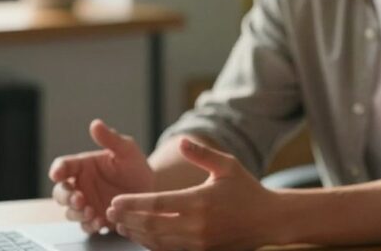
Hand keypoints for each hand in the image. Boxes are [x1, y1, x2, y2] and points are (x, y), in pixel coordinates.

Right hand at [48, 119, 154, 233]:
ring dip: (77, 213)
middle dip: (66, 196)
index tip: (58, 174)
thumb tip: (95, 124)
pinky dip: (90, 225)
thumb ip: (110, 139)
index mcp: (83, 166)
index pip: (63, 166)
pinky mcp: (95, 219)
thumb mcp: (127, 149)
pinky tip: (99, 222)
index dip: (57, 170)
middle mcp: (80, 186)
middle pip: (60, 192)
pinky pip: (86, 225)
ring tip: (90, 212)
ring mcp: (86, 204)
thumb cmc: (135, 165)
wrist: (151, 188)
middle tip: (78, 199)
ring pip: (71, 211)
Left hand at [107, 138, 285, 250]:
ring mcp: (198, 242)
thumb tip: (181, 140)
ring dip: (136, 234)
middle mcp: (197, 224)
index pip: (157, 204)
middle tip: (111, 212)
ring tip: (121, 225)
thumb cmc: (247, 189)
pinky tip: (142, 236)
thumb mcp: (228, 165)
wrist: (269, 220)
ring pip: (157, 241)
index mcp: (201, 201)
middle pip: (151, 225)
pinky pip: (169, 250)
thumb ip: (202, 154)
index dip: (132, 203)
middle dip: (127, 219)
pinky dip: (151, 244)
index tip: (115, 200)